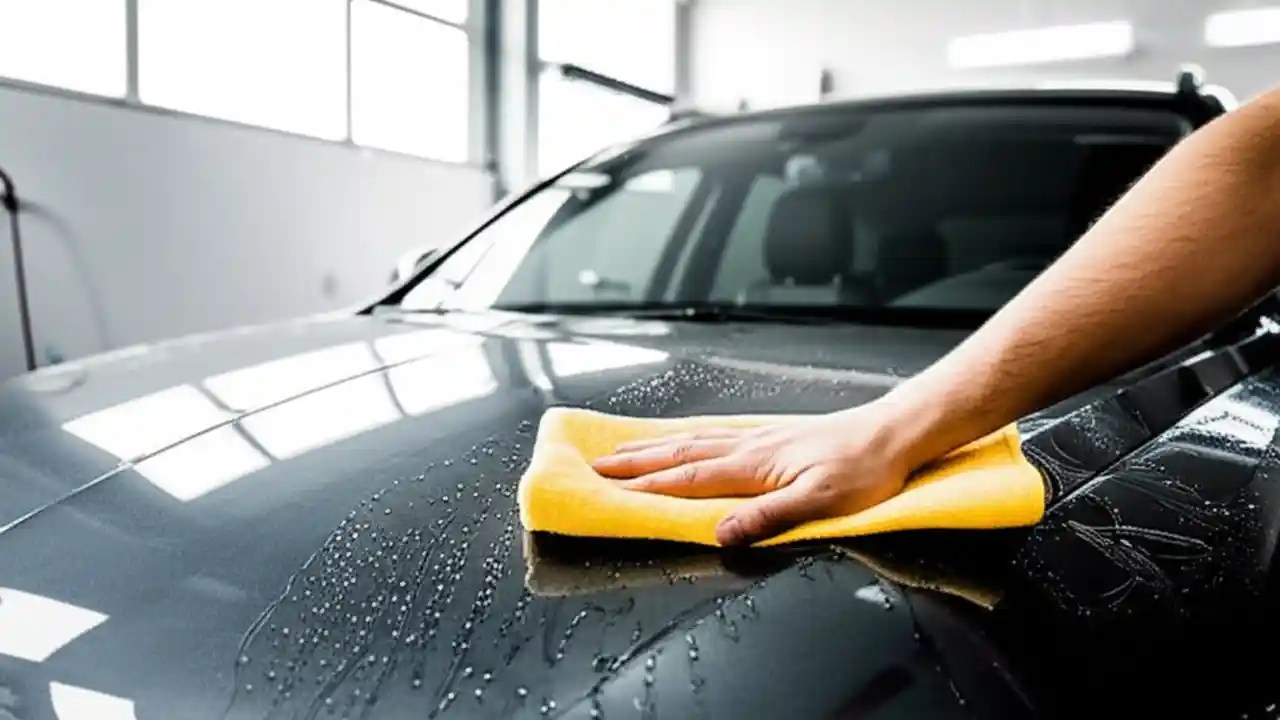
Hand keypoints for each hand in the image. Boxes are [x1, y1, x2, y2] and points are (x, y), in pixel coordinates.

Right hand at [591, 405, 915, 545]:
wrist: (892, 433)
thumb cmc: (863, 469)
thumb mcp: (819, 503)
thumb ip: (768, 517)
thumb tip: (721, 534)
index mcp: (754, 465)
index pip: (688, 478)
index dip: (647, 486)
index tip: (609, 489)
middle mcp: (749, 447)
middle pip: (680, 453)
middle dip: (636, 462)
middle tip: (597, 465)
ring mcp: (759, 438)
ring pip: (694, 440)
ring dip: (655, 447)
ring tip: (624, 449)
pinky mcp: (773, 436)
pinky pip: (715, 434)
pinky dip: (687, 437)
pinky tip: (684, 438)